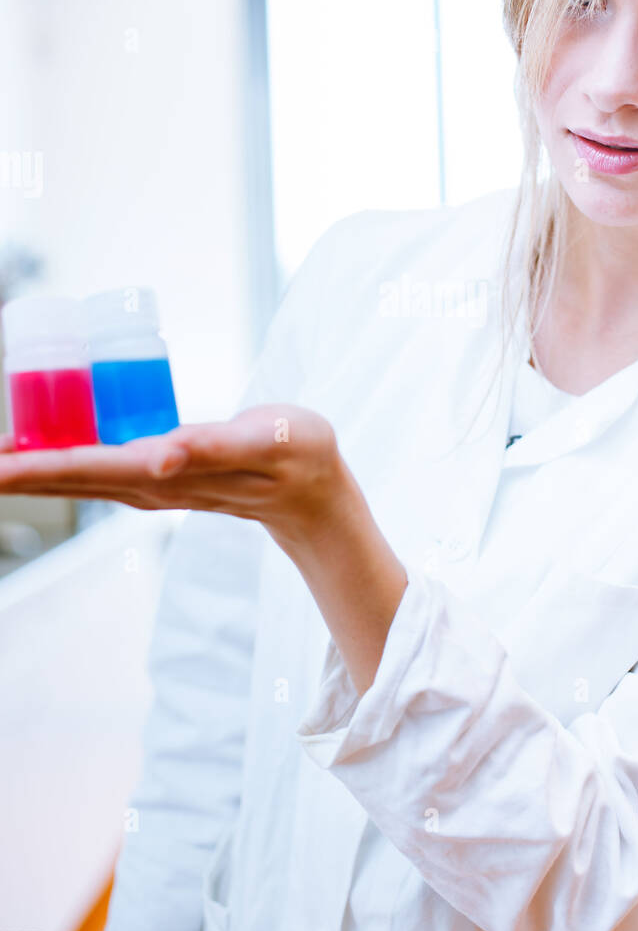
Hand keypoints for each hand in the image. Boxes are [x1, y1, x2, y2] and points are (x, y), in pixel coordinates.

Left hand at [0, 406, 347, 553]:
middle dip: (18, 473)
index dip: (35, 467)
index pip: (86, 468)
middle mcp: (150, 484)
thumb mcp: (264, 442)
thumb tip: (157, 456)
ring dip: (33, 471)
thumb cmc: (296, 454)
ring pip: (79, 478)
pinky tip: (44, 449)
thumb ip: (212, 447)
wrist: (315, 489)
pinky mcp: (159, 476)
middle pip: (69, 479)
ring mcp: (152, 484)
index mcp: (167, 471)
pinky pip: (97, 469)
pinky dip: (62, 462)